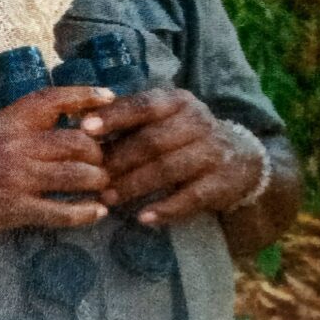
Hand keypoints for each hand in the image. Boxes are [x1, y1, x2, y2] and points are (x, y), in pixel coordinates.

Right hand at [0, 86, 114, 240]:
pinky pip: (62, 212)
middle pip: (78, 142)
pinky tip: (96, 214)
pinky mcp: (15, 210)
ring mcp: (17, 179)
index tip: (108, 98)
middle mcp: (16, 147)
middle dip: (99, 152)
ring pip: (78, 176)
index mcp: (5, 123)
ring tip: (103, 187)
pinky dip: (85, 214)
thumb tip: (38, 123)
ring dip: (98, 182)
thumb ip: (8, 127)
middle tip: (102, 160)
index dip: (84, 97)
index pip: (53, 100)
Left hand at [88, 88, 265, 226]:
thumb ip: (127, 122)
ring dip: (135, 185)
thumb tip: (78, 127)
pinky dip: (166, 208)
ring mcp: (213, 152)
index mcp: (177, 101)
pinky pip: (191, 197)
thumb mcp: (162, 120)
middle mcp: (198, 121)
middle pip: (152, 141)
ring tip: (109, 199)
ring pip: (168, 168)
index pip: (144, 105)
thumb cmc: (183, 137)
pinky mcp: (223, 182)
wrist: (241, 158)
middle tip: (93, 178)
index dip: (114, 116)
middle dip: (119, 161)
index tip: (85, 128)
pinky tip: (144, 218)